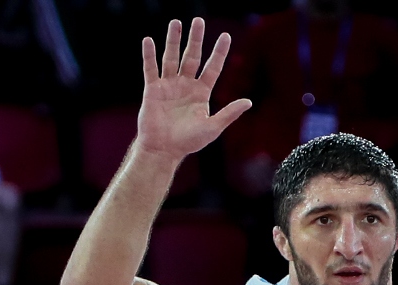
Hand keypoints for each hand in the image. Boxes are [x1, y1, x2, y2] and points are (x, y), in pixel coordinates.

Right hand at [136, 19, 251, 162]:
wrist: (163, 151)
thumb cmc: (188, 142)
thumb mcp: (212, 128)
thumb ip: (229, 113)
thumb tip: (248, 102)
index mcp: (201, 92)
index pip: (212, 67)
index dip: (219, 52)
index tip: (226, 35)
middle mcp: (186, 85)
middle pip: (192, 56)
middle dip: (195, 39)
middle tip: (198, 20)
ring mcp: (168, 85)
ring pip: (171, 58)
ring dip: (173, 40)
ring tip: (175, 22)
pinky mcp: (152, 90)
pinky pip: (150, 69)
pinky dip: (149, 55)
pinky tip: (149, 40)